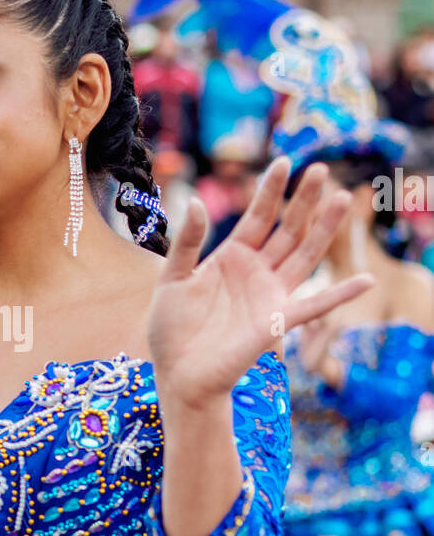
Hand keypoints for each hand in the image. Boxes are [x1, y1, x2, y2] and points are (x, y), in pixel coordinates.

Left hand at [147, 158, 373, 407]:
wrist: (178, 373)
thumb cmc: (171, 329)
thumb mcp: (172, 278)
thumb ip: (186, 242)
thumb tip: (194, 202)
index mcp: (232, 257)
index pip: (258, 216)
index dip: (271, 191)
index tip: (285, 161)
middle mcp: (257, 272)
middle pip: (287, 229)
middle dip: (303, 200)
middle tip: (320, 168)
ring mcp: (270, 295)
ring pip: (304, 255)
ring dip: (324, 230)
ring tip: (342, 199)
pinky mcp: (277, 322)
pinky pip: (314, 306)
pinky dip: (340, 294)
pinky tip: (364, 280)